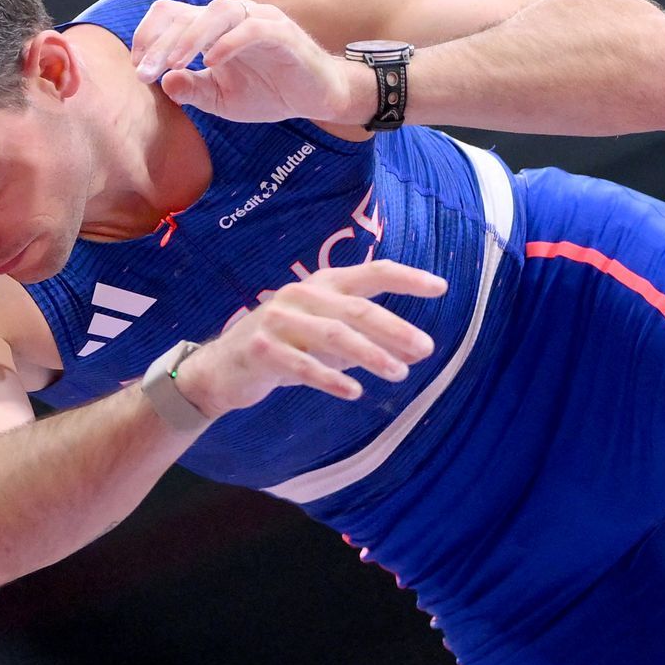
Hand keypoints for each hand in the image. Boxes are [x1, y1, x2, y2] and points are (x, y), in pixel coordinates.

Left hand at [130, 0, 369, 124]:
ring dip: (190, 38)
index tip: (139, 69)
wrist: (318, 98)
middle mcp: (232, 16)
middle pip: (186, 13)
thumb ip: (193, 90)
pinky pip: (252, 29)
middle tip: (147, 73)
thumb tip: (164, 81)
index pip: (170, 15)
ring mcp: (258, 20)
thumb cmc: (270, 93)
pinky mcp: (283, 33)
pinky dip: (229, 43)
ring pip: (216, 13)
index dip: (148, 37)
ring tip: (175, 64)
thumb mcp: (222, 99)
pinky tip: (211, 63)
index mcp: (213, 27)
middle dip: (160, 44)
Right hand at [178, 260, 448, 415]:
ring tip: (399, 373)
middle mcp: (301, 295)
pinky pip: (302, 364)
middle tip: (426, 349)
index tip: (441, 287)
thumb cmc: (286, 349)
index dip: (406, 279)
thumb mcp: (329, 341)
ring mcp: (278, 320)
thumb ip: (368, 340)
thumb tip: (417, 350)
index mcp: (322, 285)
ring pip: (334, 335)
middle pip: (357, 309)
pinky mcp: (261, 349)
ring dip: (371, 355)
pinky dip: (330, 378)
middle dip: (395, 328)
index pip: (372, 274)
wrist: (223, 370)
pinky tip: (355, 391)